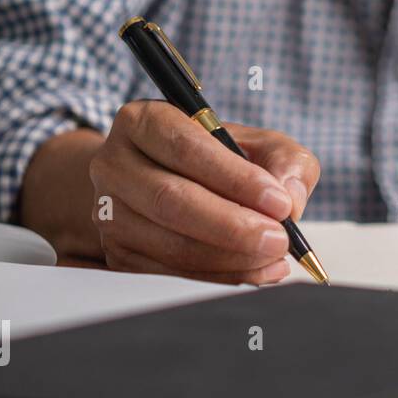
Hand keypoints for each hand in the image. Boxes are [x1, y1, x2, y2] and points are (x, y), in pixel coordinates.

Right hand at [86, 100, 319, 283]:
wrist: (172, 182)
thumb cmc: (221, 159)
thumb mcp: (260, 143)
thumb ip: (285, 161)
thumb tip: (289, 197)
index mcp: (145, 121)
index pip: (186, 148)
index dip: (235, 179)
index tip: (279, 202)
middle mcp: (115, 164)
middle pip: (171, 201)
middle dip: (233, 226)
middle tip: (279, 240)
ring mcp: (108, 212)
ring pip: (171, 244)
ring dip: (231, 258)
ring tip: (275, 256)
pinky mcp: (116, 252)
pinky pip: (172, 272)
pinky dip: (221, 277)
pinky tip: (257, 270)